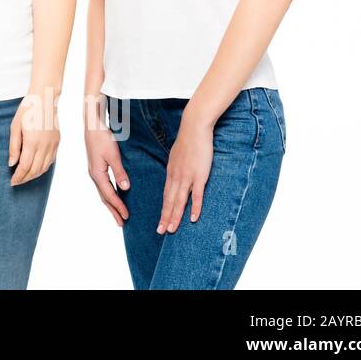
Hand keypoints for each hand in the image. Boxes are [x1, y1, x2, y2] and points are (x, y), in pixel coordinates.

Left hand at [9, 94, 58, 185]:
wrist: (44, 99)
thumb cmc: (27, 110)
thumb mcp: (15, 126)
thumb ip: (14, 147)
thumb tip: (11, 164)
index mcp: (32, 142)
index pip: (25, 167)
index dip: (18, 177)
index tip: (12, 182)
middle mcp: (45, 146)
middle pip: (35, 170)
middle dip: (25, 178)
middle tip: (17, 182)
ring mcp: (53, 145)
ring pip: (44, 167)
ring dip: (34, 175)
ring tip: (25, 177)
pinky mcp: (57, 142)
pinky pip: (51, 160)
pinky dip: (43, 168)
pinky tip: (36, 168)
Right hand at [84, 119, 129, 225]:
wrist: (92, 126)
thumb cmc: (102, 138)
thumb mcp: (113, 155)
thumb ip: (119, 171)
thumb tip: (125, 188)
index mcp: (97, 174)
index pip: (109, 195)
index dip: (118, 206)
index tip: (127, 217)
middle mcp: (94, 175)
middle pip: (104, 197)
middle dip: (113, 211)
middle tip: (122, 223)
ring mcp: (94, 172)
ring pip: (103, 192)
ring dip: (110, 204)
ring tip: (118, 214)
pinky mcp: (96, 167)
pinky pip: (103, 186)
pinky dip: (109, 194)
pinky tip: (114, 195)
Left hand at [158, 117, 213, 232]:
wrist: (194, 127)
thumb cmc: (188, 140)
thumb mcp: (177, 155)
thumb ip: (177, 167)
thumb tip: (176, 174)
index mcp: (171, 172)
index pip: (166, 195)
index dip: (163, 209)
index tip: (160, 221)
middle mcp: (176, 177)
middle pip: (170, 201)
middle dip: (165, 217)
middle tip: (161, 232)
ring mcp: (187, 176)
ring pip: (179, 201)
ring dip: (175, 216)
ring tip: (171, 230)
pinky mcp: (199, 175)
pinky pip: (197, 194)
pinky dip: (195, 207)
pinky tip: (194, 218)